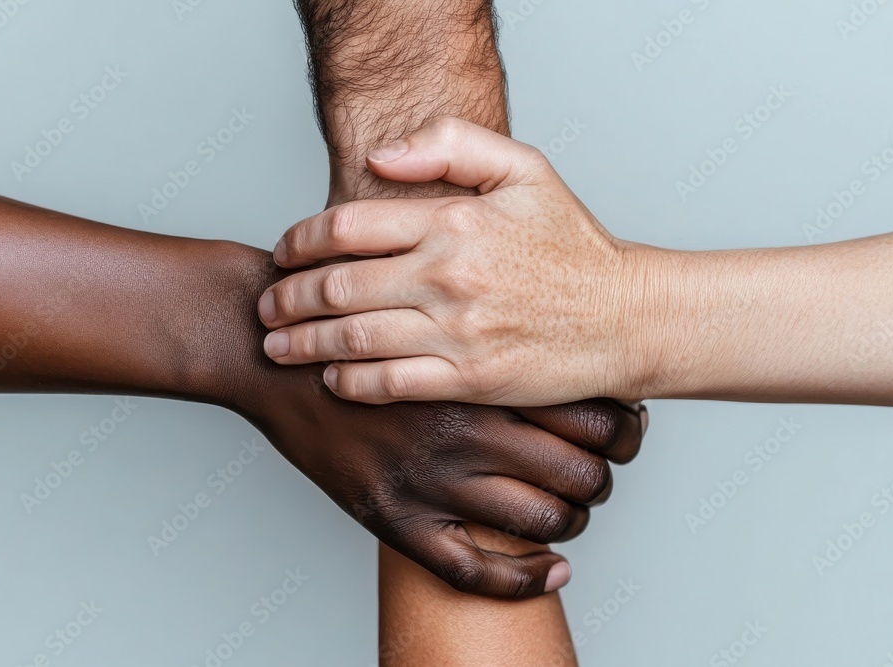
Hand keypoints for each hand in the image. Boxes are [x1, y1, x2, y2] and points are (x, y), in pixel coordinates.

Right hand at [226, 341, 645, 596]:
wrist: (271, 354)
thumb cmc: (355, 320)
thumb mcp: (428, 297)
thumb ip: (493, 316)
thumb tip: (561, 331)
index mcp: (481, 374)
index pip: (592, 412)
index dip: (626, 426)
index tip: (630, 426)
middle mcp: (464, 429)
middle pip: (578, 472)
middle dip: (604, 477)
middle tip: (603, 472)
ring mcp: (429, 479)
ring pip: (539, 523)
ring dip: (574, 523)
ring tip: (573, 511)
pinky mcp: (392, 517)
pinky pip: (474, 572)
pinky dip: (525, 582)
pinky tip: (553, 572)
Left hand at [257, 117, 662, 405]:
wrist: (626, 317)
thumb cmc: (574, 247)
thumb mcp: (525, 169)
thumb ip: (451, 144)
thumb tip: (378, 157)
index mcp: (454, 222)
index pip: (347, 228)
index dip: (300, 241)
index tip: (283, 254)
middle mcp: (448, 276)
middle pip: (336, 287)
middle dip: (286, 299)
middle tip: (266, 307)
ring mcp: (457, 331)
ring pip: (353, 338)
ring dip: (303, 344)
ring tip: (277, 347)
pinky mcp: (470, 379)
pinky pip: (390, 384)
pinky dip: (350, 383)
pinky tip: (332, 380)